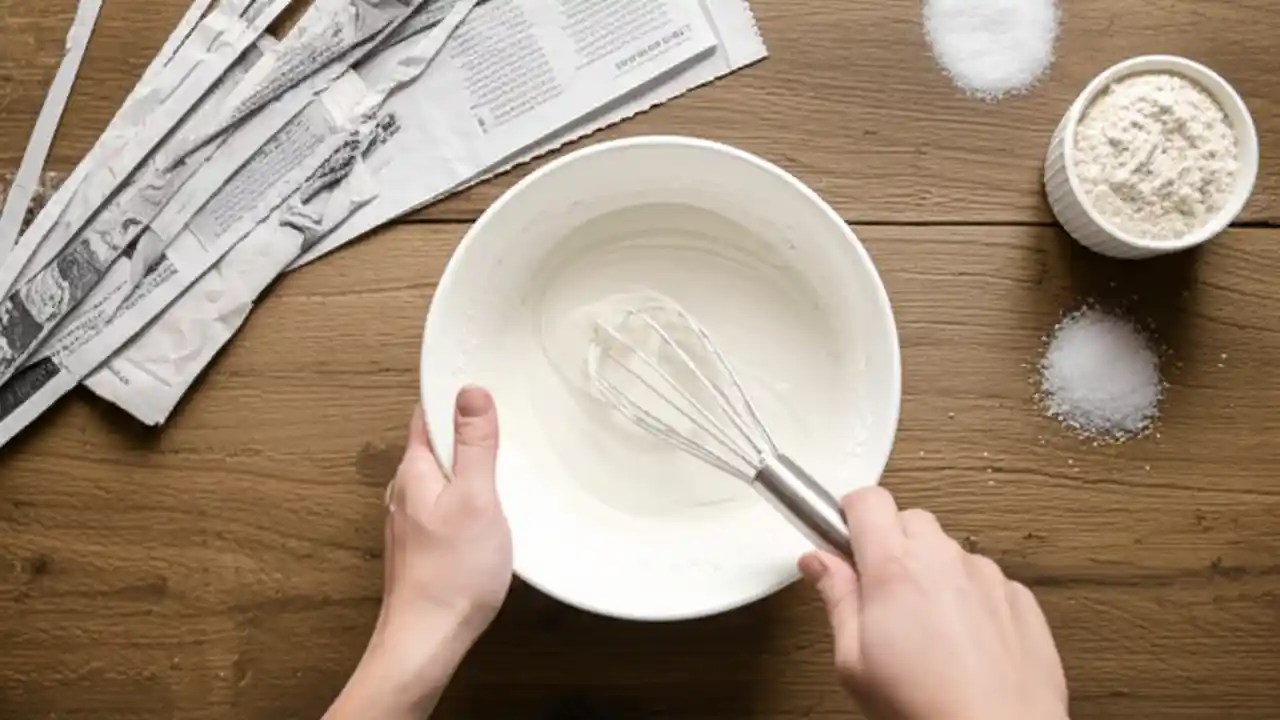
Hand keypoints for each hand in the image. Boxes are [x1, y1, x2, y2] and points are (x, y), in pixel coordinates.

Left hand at [326, 387, 512, 719]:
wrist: (427, 639)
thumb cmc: (451, 575)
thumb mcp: (476, 498)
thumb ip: (474, 445)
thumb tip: (471, 391)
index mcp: (415, 471)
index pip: (426, 414)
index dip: (450, 392)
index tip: (475, 373)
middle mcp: (407, 491)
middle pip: (433, 443)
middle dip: (462, 427)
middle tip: (498, 411)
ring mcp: (413, 520)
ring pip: (440, 476)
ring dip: (466, 463)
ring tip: (498, 454)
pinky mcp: (425, 545)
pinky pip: (445, 504)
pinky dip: (466, 494)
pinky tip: (488, 506)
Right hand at [799, 487, 1067, 719]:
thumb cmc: (925, 708)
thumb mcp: (854, 661)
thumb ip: (836, 598)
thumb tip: (818, 561)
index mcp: (893, 568)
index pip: (868, 500)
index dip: (852, 513)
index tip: (845, 537)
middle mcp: (943, 560)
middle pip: (910, 519)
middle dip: (892, 544)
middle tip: (882, 593)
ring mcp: (986, 576)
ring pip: (949, 550)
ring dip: (934, 572)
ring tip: (928, 630)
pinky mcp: (1020, 597)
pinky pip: (985, 578)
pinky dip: (971, 597)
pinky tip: (964, 642)